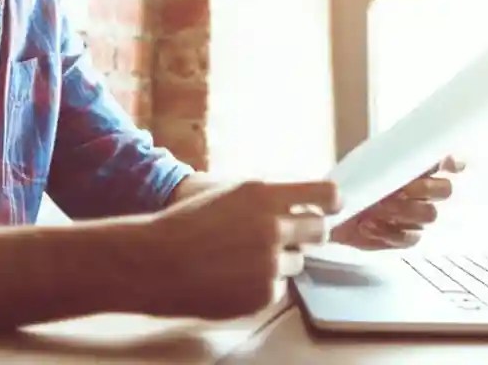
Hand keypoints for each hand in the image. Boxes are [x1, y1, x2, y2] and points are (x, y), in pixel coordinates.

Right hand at [137, 180, 340, 319]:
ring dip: (279, 261)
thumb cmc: (186, 223)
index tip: (332, 207)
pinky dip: (261, 285)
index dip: (333, 202)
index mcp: (263, 194)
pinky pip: (278, 288)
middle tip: (285, 237)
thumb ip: (268, 197)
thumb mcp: (230, 193)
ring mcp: (270, 263)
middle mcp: (272, 227)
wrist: (154, 261)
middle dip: (308, 234)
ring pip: (297, 262)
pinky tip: (233, 278)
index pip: (325, 194)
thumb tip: (303, 201)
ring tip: (240, 259)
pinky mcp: (263, 293)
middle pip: (319, 230)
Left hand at [330, 155, 464, 249]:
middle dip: (426, 188)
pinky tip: (368, 226)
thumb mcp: (363, 163)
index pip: (445, 161)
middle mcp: (422, 192)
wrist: (329, 212)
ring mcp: (414, 216)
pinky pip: (410, 238)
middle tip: (402, 189)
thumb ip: (386, 159)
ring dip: (405, 210)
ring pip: (429, 214)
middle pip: (444, 190)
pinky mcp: (402, 237)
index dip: (451, 161)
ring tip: (378, 207)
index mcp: (416, 168)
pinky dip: (389, 233)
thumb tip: (369, 176)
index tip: (444, 163)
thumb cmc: (350, 183)